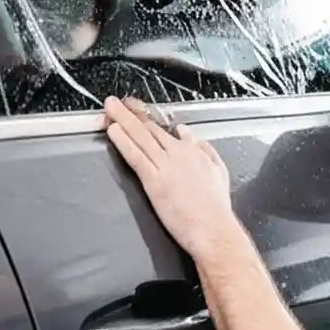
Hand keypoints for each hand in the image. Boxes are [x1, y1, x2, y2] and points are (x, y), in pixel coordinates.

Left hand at [103, 96, 236, 259]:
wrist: (212, 227)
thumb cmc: (216, 207)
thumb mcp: (219, 172)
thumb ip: (206, 151)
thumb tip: (190, 136)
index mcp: (193, 150)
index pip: (165, 130)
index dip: (148, 119)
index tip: (137, 111)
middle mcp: (177, 152)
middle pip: (149, 128)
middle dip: (131, 113)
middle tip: (116, 102)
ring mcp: (164, 165)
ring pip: (140, 136)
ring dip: (123, 119)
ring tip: (109, 107)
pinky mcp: (154, 180)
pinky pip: (135, 155)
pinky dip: (123, 141)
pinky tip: (113, 130)